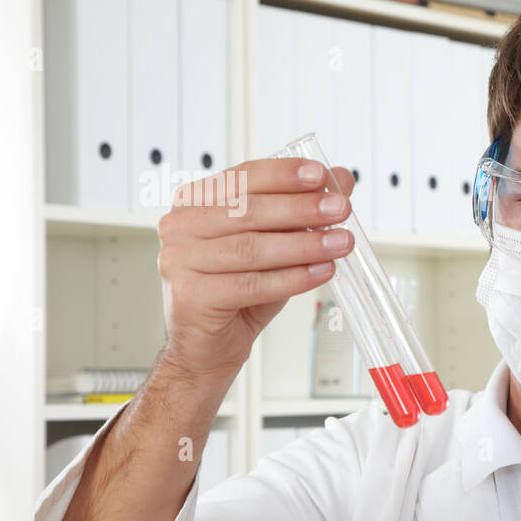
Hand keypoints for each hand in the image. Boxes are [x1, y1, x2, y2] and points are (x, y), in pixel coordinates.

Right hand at [156, 158, 355, 379]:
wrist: (208, 347)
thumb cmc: (239, 292)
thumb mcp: (276, 244)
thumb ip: (302, 212)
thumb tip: (342, 179)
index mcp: (195, 202)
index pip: (243, 178)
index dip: (283, 174)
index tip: (321, 175)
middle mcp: (180, 226)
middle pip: (248, 211)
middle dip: (301, 209)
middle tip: (341, 208)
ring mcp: (178, 260)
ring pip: (252, 248)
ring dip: (303, 244)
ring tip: (341, 243)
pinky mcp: (190, 295)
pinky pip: (251, 284)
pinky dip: (292, 278)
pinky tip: (321, 272)